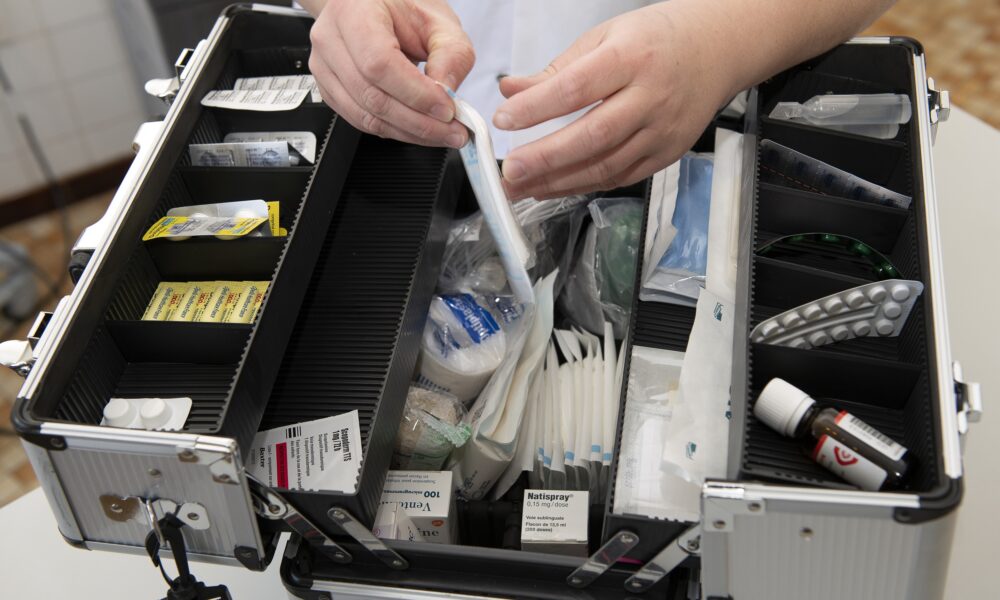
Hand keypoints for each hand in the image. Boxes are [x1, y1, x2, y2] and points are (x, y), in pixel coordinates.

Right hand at [308, 0, 474, 146]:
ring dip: (409, 131)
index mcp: (354, 11)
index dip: (416, 93)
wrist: (378, 7)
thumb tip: (447, 96)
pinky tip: (418, 129)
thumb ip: (451, 56)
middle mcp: (331, 39)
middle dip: (418, 121)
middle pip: (372, 96)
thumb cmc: (403, 10)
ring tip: (441, 132)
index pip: (380, 63)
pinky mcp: (329, 90)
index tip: (446, 108)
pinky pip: (361, 121)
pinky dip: (395, 131)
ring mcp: (324, 67)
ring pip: (366, 116)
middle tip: (452, 130)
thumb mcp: (440, 23)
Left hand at [494, 2, 734, 199]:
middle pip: (592, 135)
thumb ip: (556, 69)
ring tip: (521, 187)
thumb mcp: (604, 36)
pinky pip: (621, 177)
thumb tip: (510, 92)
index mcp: (630, 57)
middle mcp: (649, 97)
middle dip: (546, 158)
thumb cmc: (656, 39)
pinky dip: (585, 185)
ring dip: (559, 182)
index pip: (576, 88)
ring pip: (606, 165)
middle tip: (509, 170)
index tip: (504, 120)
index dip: (536, 108)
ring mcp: (661, 130)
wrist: (717, 50)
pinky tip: (554, 187)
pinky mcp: (667, 154)